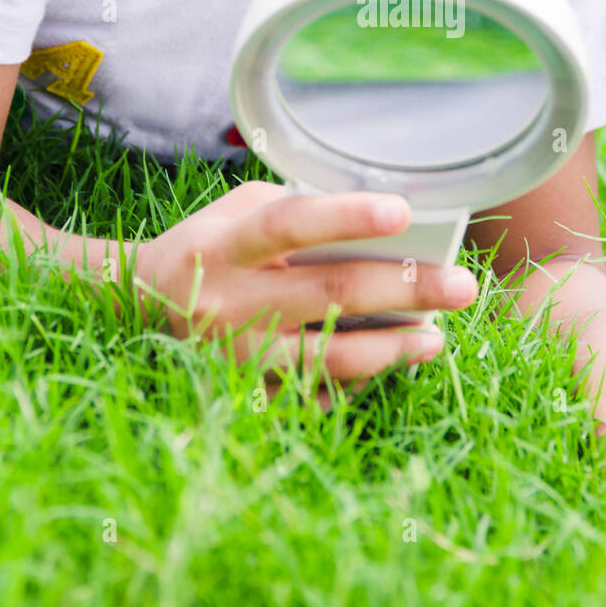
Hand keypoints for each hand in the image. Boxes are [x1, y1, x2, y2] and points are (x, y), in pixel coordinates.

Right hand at [134, 181, 477, 409]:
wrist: (142, 304)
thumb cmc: (213, 242)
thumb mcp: (241, 209)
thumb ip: (301, 210)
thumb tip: (385, 221)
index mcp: (226, 244)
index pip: (291, 223)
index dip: (346, 217)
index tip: (403, 211)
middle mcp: (230, 301)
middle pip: (332, 292)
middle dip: (407, 289)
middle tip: (462, 286)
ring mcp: (238, 356)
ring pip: (332, 357)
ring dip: (394, 348)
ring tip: (436, 336)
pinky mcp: (245, 394)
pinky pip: (314, 397)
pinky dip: (357, 384)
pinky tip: (387, 365)